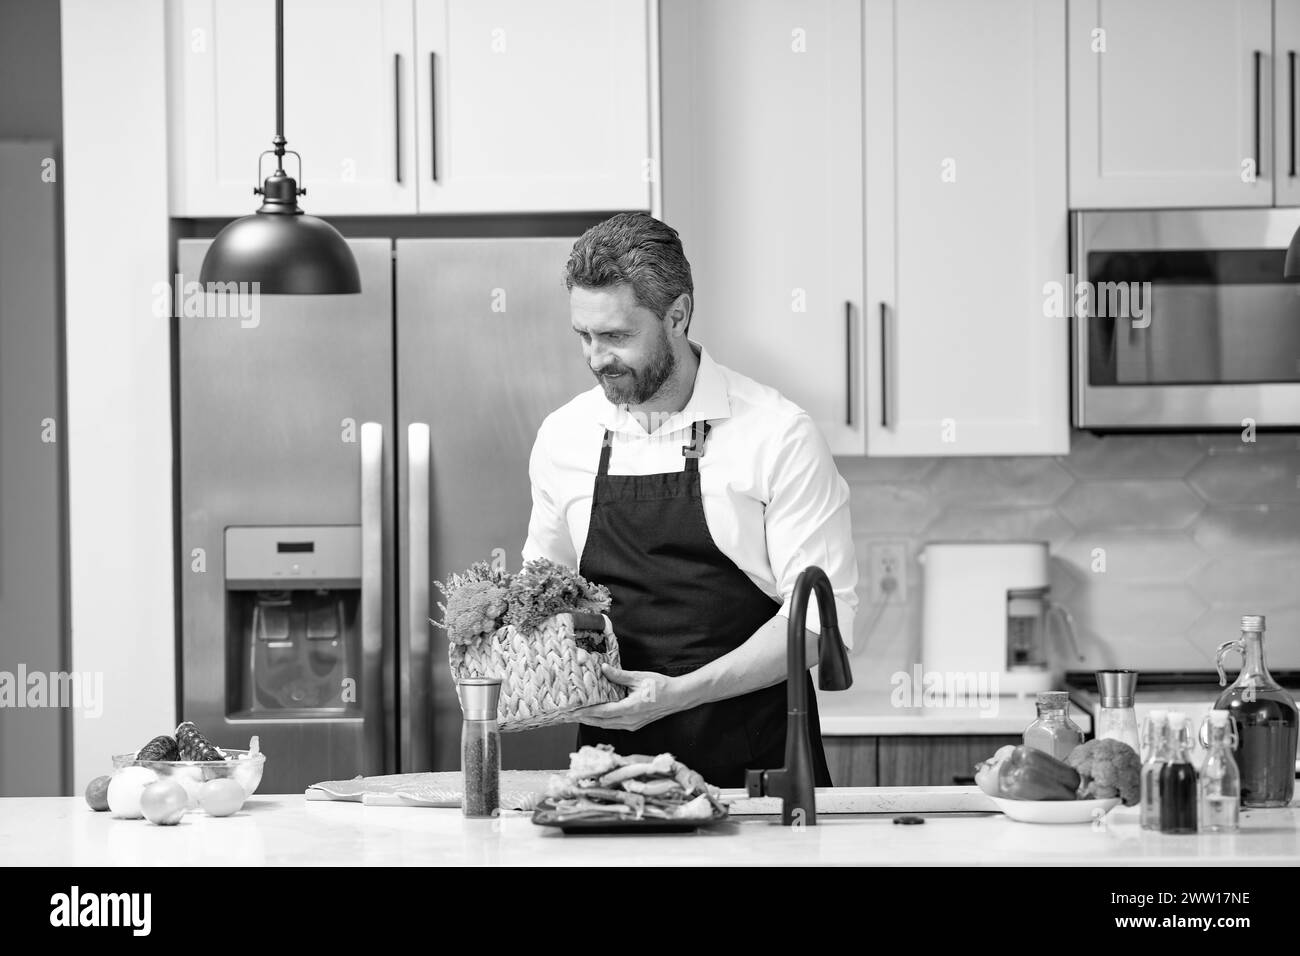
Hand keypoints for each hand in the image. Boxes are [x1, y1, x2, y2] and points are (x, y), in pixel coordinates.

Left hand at [575, 664, 692, 731]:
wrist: (678, 697)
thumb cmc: (661, 686)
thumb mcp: (639, 677)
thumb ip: (620, 675)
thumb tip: (603, 668)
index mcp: (630, 709)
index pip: (602, 713)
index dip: (586, 712)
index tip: (572, 711)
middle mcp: (629, 721)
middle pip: (601, 722)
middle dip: (583, 719)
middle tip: (567, 715)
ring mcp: (632, 725)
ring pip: (606, 725)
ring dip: (591, 721)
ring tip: (576, 716)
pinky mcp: (634, 724)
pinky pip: (613, 724)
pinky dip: (601, 721)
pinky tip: (594, 715)